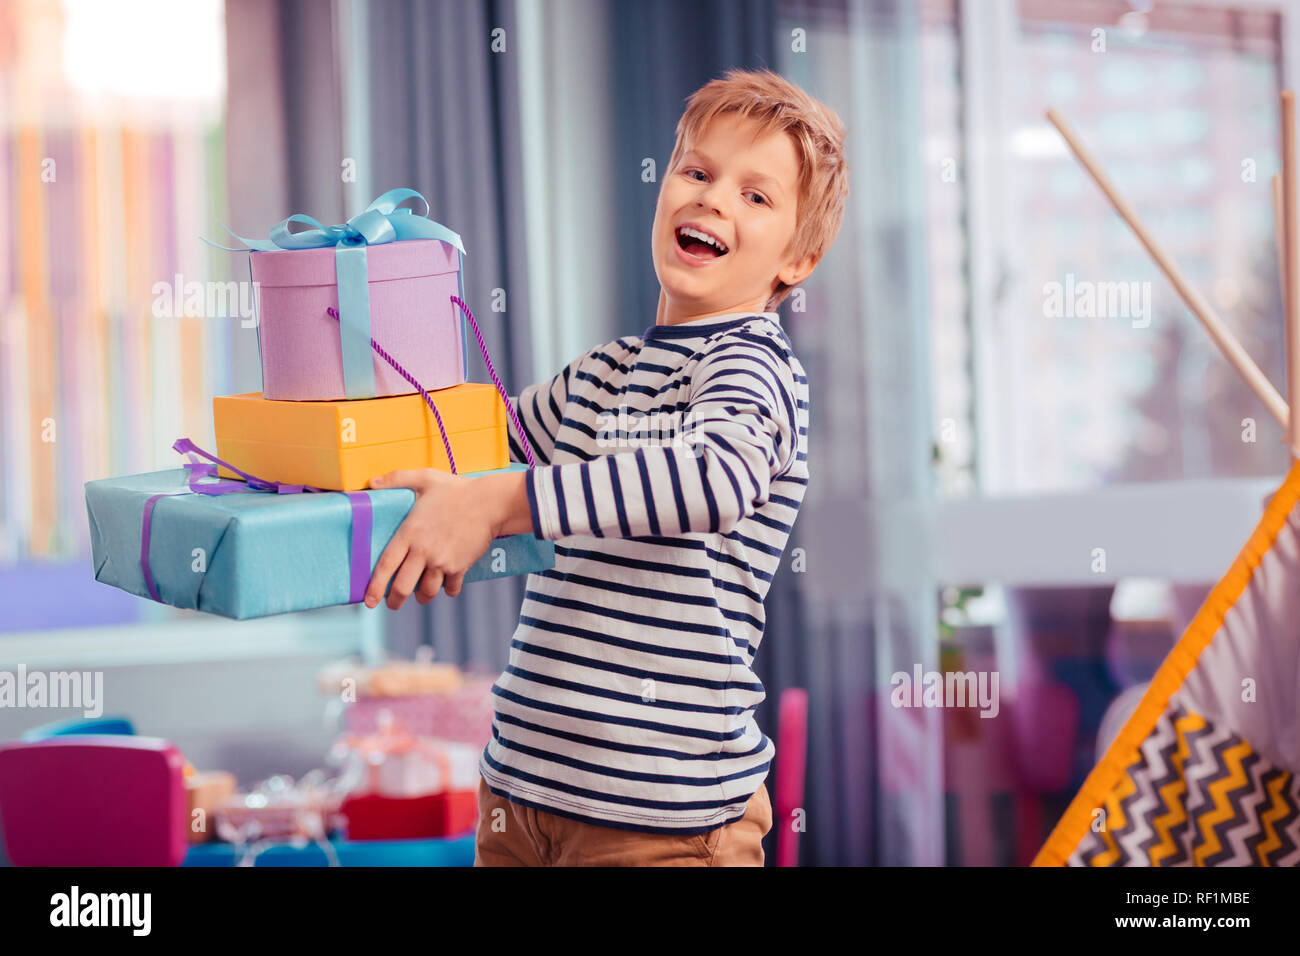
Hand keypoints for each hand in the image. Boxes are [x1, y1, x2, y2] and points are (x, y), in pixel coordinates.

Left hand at [362, 468, 496, 609]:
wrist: (490, 502)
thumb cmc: (457, 489)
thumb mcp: (424, 478)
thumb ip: (396, 479)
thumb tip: (372, 483)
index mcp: (409, 532)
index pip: (386, 565)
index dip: (375, 586)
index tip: (370, 601)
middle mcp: (423, 550)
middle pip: (403, 587)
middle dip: (395, 600)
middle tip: (393, 604)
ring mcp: (442, 561)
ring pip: (427, 592)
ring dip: (423, 596)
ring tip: (422, 593)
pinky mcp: (459, 567)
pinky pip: (450, 588)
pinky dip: (448, 589)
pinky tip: (447, 583)